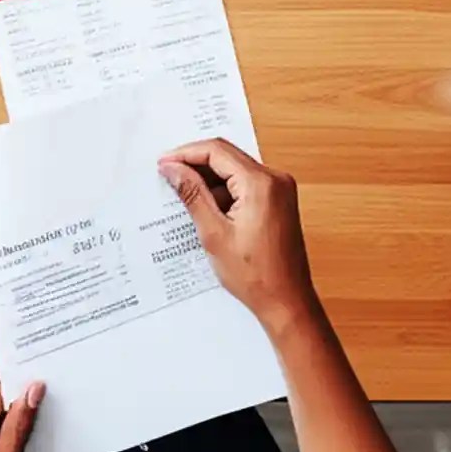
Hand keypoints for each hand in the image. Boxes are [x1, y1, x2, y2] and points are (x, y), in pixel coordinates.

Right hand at [157, 138, 317, 332]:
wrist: (286, 300)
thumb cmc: (256, 275)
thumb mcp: (214, 233)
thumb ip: (192, 194)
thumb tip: (173, 170)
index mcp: (261, 184)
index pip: (217, 151)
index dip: (186, 154)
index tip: (164, 164)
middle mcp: (275, 180)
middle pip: (227, 156)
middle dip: (195, 164)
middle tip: (169, 176)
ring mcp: (280, 190)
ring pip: (235, 170)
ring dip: (209, 179)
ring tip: (183, 196)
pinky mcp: (278, 201)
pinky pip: (245, 185)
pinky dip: (224, 191)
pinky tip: (205, 207)